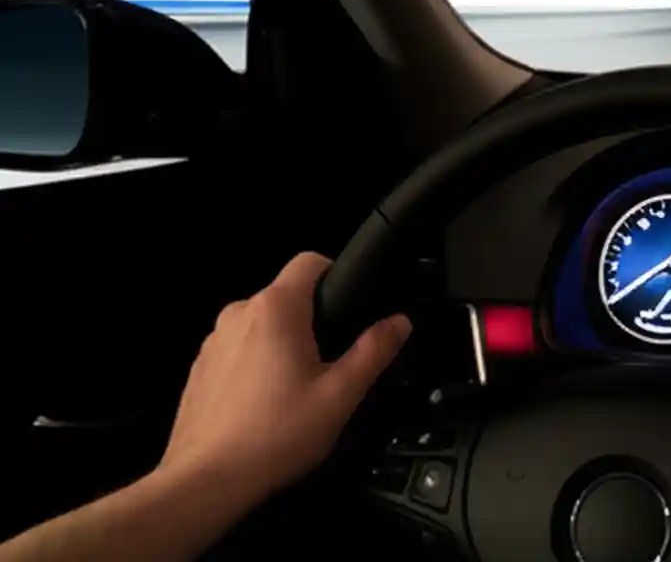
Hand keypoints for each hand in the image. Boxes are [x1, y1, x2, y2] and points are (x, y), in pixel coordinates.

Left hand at [158, 252, 411, 503]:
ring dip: (282, 347)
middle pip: (286, 298)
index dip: (336, 275)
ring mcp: (213, 341)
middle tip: (330, 369)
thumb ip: (373, 351)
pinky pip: (238, 351)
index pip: (310, 261)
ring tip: (296, 394)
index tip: (350, 309)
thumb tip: (399, 322)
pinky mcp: (199, 368)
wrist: (206, 480)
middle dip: (312, 323)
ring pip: (261, 326)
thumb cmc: (277, 435)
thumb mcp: (340, 395)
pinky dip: (255, 368)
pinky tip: (264, 408)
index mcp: (276, 309)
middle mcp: (239, 313)